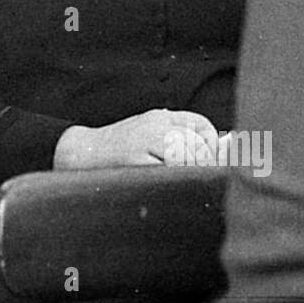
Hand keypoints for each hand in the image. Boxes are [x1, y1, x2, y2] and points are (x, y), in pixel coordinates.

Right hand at [53, 108, 218, 170]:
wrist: (81, 153)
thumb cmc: (120, 149)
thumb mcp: (150, 134)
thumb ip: (181, 138)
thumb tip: (222, 151)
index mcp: (160, 117)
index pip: (201, 125)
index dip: (211, 146)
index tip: (208, 162)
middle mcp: (154, 125)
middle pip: (196, 144)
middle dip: (203, 164)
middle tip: (197, 179)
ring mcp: (143, 142)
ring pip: (185, 157)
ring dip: (188, 173)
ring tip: (178, 182)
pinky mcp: (135, 160)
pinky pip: (166, 172)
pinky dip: (172, 180)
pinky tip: (165, 185)